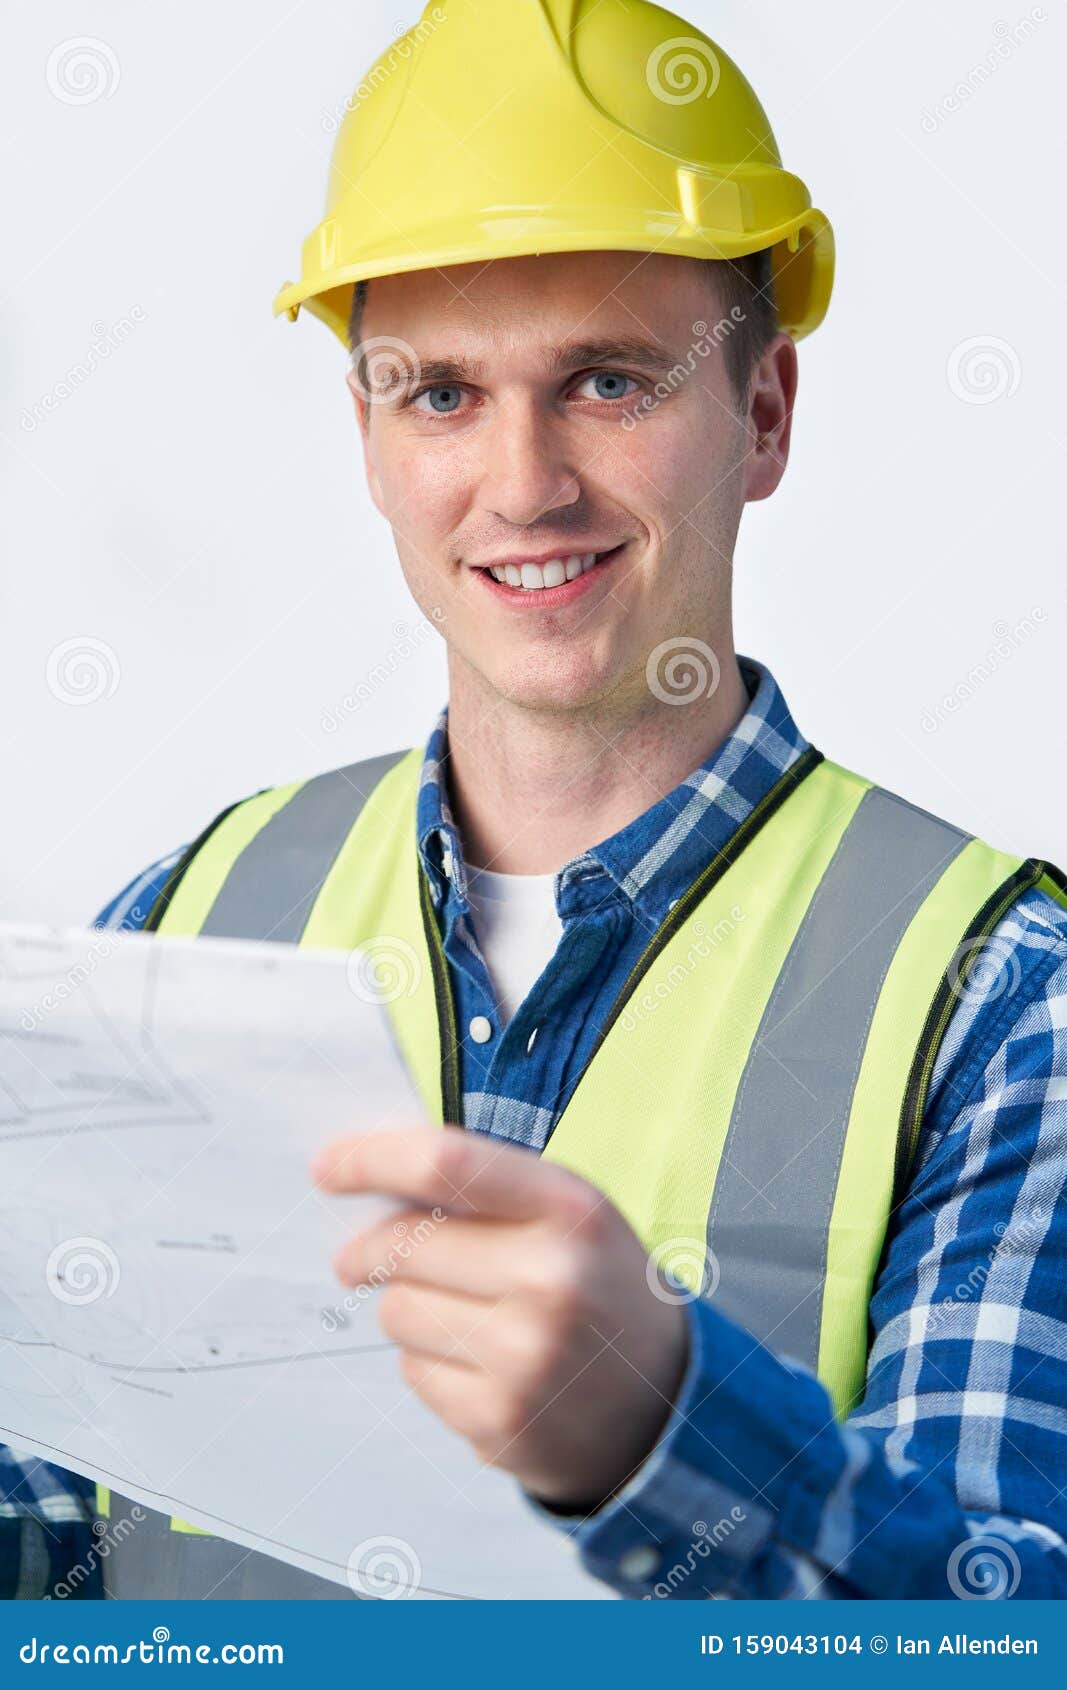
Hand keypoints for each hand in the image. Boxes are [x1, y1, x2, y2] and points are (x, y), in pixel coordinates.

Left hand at [310, 1124, 688, 1509]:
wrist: (666, 1404)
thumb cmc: (601, 1290)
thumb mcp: (572, 1217)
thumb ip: (487, 1190)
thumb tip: (373, 1183)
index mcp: (571, 1210)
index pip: (444, 1164)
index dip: (371, 1159)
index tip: (328, 1167)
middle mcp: (552, 1280)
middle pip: (404, 1244)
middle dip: (367, 1250)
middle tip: (357, 1257)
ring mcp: (525, 1358)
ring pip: (396, 1311)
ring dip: (408, 1308)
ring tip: (464, 1317)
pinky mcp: (500, 1421)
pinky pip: (413, 1372)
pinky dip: (429, 1363)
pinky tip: (480, 1363)